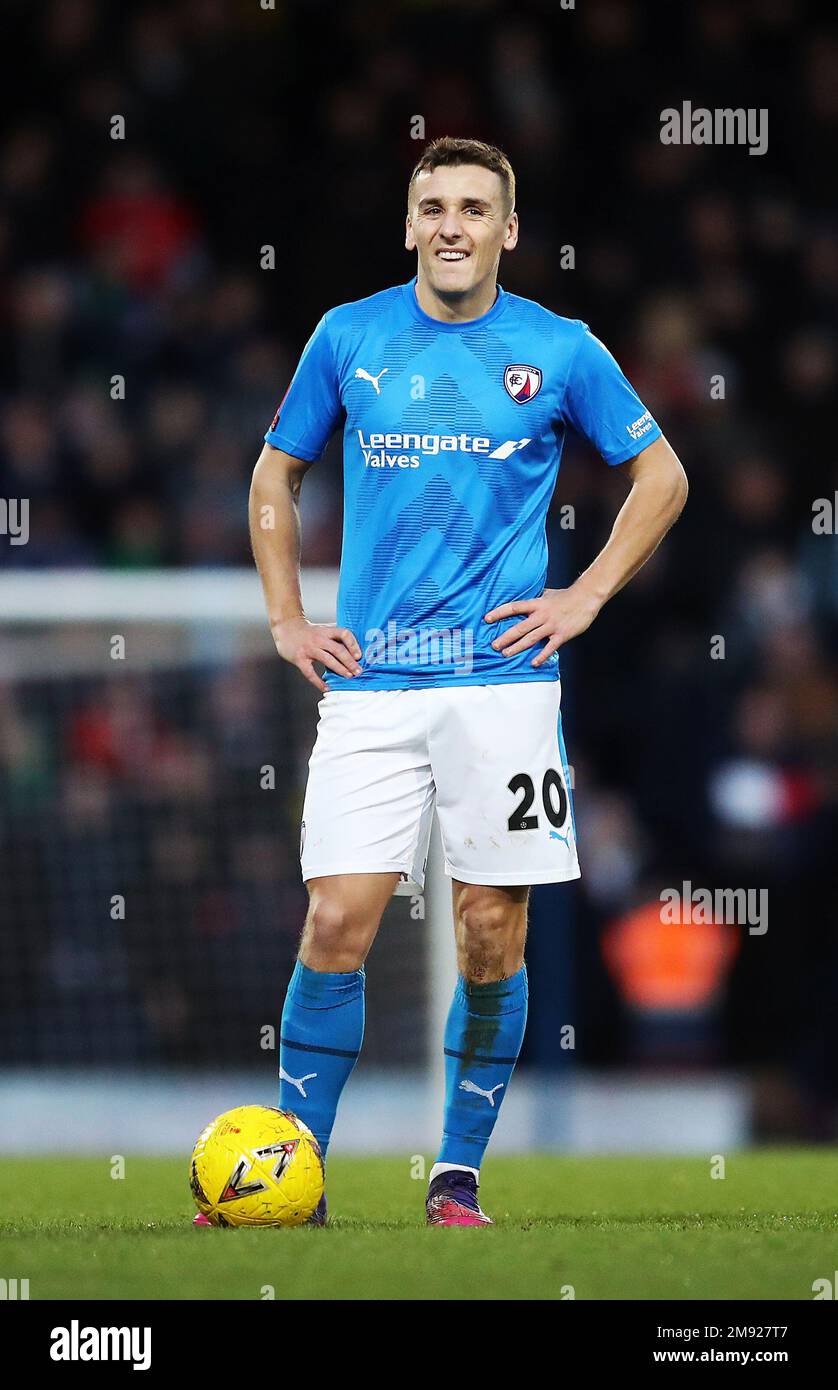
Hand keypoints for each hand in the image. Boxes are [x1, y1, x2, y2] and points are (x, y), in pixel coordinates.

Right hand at [271, 616, 362, 692]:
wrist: (286, 628)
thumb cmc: (308, 631)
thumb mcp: (323, 629)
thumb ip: (335, 637)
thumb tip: (355, 650)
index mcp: (326, 631)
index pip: (344, 634)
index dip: (353, 645)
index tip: (359, 656)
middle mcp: (319, 638)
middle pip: (338, 649)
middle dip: (350, 662)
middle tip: (358, 671)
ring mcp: (309, 649)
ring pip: (327, 659)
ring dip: (340, 669)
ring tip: (348, 676)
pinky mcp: (299, 658)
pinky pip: (310, 672)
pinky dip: (318, 682)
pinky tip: (326, 688)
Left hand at [483, 585, 601, 665]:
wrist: (586, 597)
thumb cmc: (567, 596)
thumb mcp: (548, 593)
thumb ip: (536, 598)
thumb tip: (525, 596)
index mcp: (537, 604)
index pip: (513, 607)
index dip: (499, 613)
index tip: (487, 619)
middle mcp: (542, 615)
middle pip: (519, 627)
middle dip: (505, 637)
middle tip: (493, 645)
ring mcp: (551, 626)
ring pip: (531, 639)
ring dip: (517, 647)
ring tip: (505, 654)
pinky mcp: (562, 634)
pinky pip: (549, 647)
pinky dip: (541, 656)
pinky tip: (533, 663)